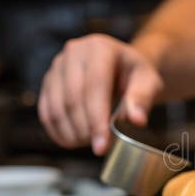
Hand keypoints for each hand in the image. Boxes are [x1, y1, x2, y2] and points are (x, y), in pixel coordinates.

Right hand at [38, 34, 163, 155]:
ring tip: (89, 144)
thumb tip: (137, 119)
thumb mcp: (149, 82)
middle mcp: (74, 52)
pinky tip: (72, 142)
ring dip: (71, 132)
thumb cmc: (136, 75)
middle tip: (100, 148)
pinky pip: (46, 110)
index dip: (97, 120)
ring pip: (56, 106)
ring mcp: (57, 66)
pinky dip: (57, 130)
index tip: (102, 146)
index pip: (95, 86)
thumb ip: (143, 98)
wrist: (122, 66)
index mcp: (100, 48)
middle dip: (85, 129)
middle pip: (73, 98)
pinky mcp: (48, 81)